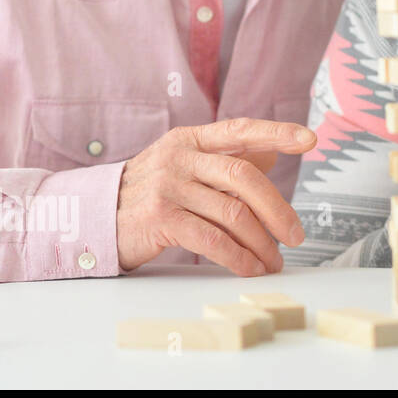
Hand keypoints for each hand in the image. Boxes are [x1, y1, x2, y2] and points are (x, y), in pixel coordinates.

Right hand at [116, 118, 315, 274]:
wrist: (89, 219)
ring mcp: (167, 186)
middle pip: (245, 176)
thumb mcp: (183, 167)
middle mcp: (180, 157)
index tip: (309, 139)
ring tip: (274, 262)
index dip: (277, 133)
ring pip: (233, 213)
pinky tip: (250, 268)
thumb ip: (225, 161)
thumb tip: (273, 157)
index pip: (241, 130)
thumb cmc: (147, 194)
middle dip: (278, 209)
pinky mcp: (159, 218)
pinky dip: (238, 258)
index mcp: (190, 139)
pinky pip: (213, 239)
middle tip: (296, 235)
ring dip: (261, 243)